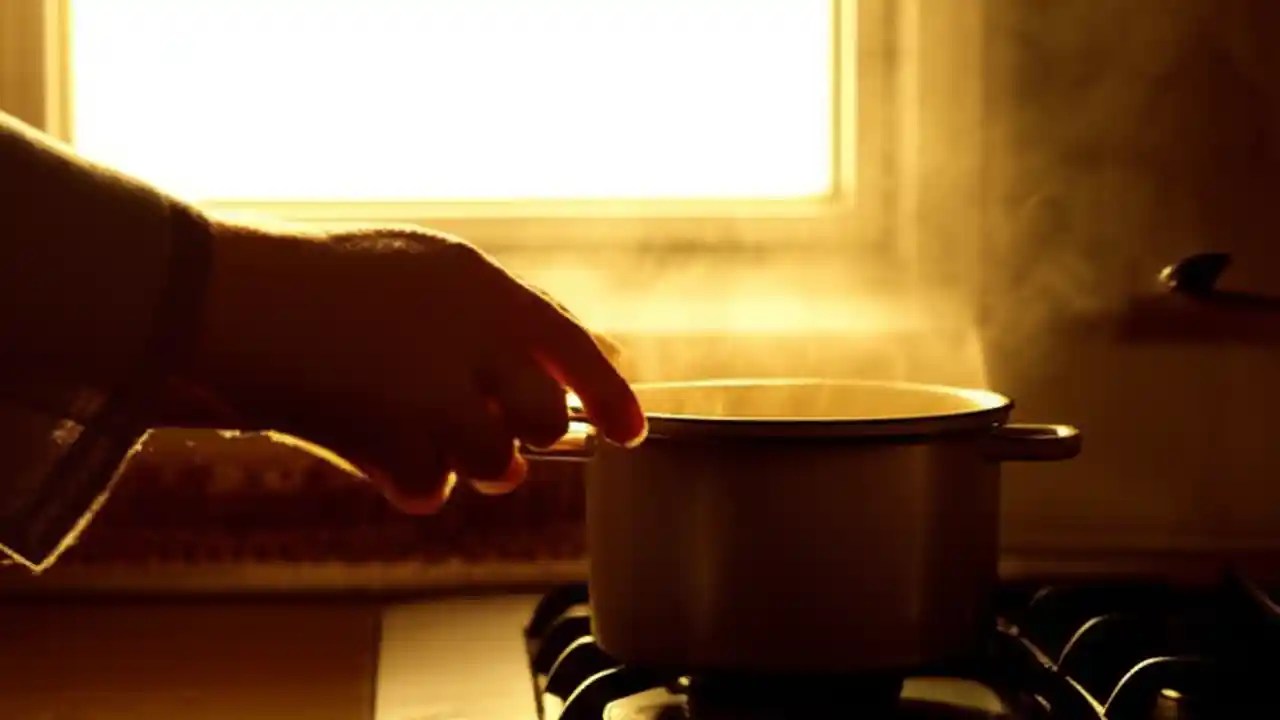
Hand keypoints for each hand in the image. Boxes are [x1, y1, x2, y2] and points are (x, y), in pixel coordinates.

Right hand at [179, 222, 645, 511]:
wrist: (228, 297)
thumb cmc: (316, 280)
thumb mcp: (417, 269)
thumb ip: (485, 315)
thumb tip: (547, 374)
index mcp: (481, 287)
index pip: (572, 347)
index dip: (608, 395)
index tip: (629, 433)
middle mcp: (473, 336)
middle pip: (542, 419)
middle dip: (517, 436)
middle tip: (476, 429)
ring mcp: (435, 389)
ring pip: (494, 462)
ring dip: (459, 460)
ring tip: (408, 430)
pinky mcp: (394, 437)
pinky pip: (429, 487)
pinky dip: (405, 480)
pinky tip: (370, 447)